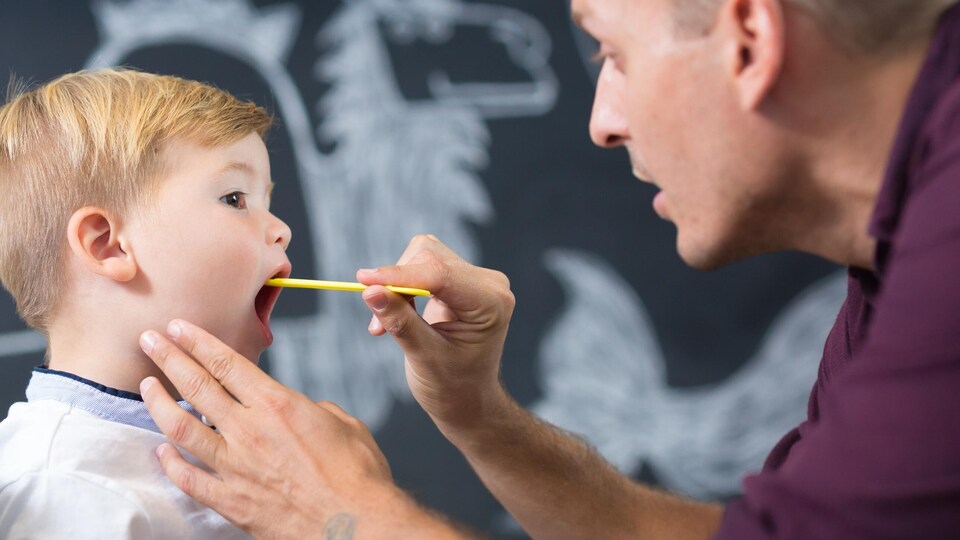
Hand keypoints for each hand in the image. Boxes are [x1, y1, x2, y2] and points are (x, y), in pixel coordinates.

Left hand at [137, 319, 425, 538]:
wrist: (355, 524)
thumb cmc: (358, 476)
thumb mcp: (345, 424)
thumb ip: (317, 409)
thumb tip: (308, 410)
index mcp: (278, 404)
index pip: (227, 362)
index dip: (197, 341)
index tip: (179, 327)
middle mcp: (250, 430)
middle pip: (197, 385)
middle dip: (168, 358)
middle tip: (149, 340)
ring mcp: (236, 466)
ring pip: (181, 428)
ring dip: (158, 403)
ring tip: (146, 386)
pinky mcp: (231, 501)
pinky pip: (188, 479)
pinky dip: (170, 463)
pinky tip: (161, 451)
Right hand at [357, 235, 515, 435]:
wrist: (468, 399)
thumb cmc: (452, 386)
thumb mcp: (424, 357)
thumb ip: (399, 322)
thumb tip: (370, 290)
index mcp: (491, 302)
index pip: (440, 274)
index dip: (399, 275)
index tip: (362, 280)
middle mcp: (487, 283)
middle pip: (429, 257)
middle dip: (396, 284)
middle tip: (378, 324)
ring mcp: (475, 279)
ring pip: (422, 256)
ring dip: (397, 285)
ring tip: (388, 324)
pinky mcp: (459, 279)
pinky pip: (422, 265)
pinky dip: (402, 286)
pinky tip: (398, 316)